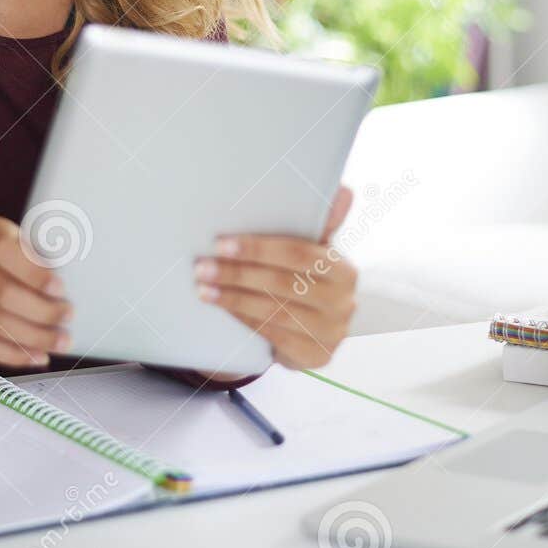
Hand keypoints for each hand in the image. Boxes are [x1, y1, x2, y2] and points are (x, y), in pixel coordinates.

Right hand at [0, 212, 72, 367]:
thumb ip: (26, 251)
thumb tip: (69, 277)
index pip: (6, 254)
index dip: (34, 273)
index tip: (60, 287)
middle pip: (4, 295)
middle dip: (42, 311)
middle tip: (68, 317)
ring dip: (33, 338)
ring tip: (61, 342)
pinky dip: (10, 354)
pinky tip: (34, 356)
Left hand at [195, 186, 357, 369]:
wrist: (313, 332)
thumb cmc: (307, 282)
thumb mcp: (314, 254)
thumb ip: (321, 224)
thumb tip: (343, 191)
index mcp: (344, 269)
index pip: (299, 254)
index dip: (259, 249)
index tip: (221, 243)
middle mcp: (343, 302)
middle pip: (282, 283)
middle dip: (237, 273)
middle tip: (203, 267)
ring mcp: (332, 332)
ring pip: (273, 310)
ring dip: (233, 298)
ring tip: (203, 287)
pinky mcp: (316, 355)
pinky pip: (272, 333)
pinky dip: (242, 317)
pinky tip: (222, 306)